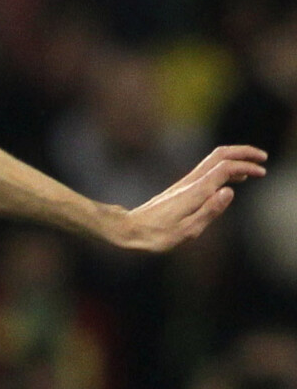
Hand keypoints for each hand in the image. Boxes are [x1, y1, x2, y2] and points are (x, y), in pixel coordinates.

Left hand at [115, 146, 267, 251]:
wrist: (127, 231)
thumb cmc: (154, 236)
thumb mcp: (185, 231)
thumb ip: (209, 211)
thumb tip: (229, 191)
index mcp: (195, 192)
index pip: (226, 167)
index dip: (246, 166)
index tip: (261, 172)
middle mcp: (190, 183)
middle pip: (220, 155)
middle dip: (243, 152)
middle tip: (262, 159)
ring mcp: (183, 185)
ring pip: (213, 162)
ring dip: (234, 160)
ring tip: (251, 170)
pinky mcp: (179, 190)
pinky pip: (206, 172)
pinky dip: (222, 170)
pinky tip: (227, 181)